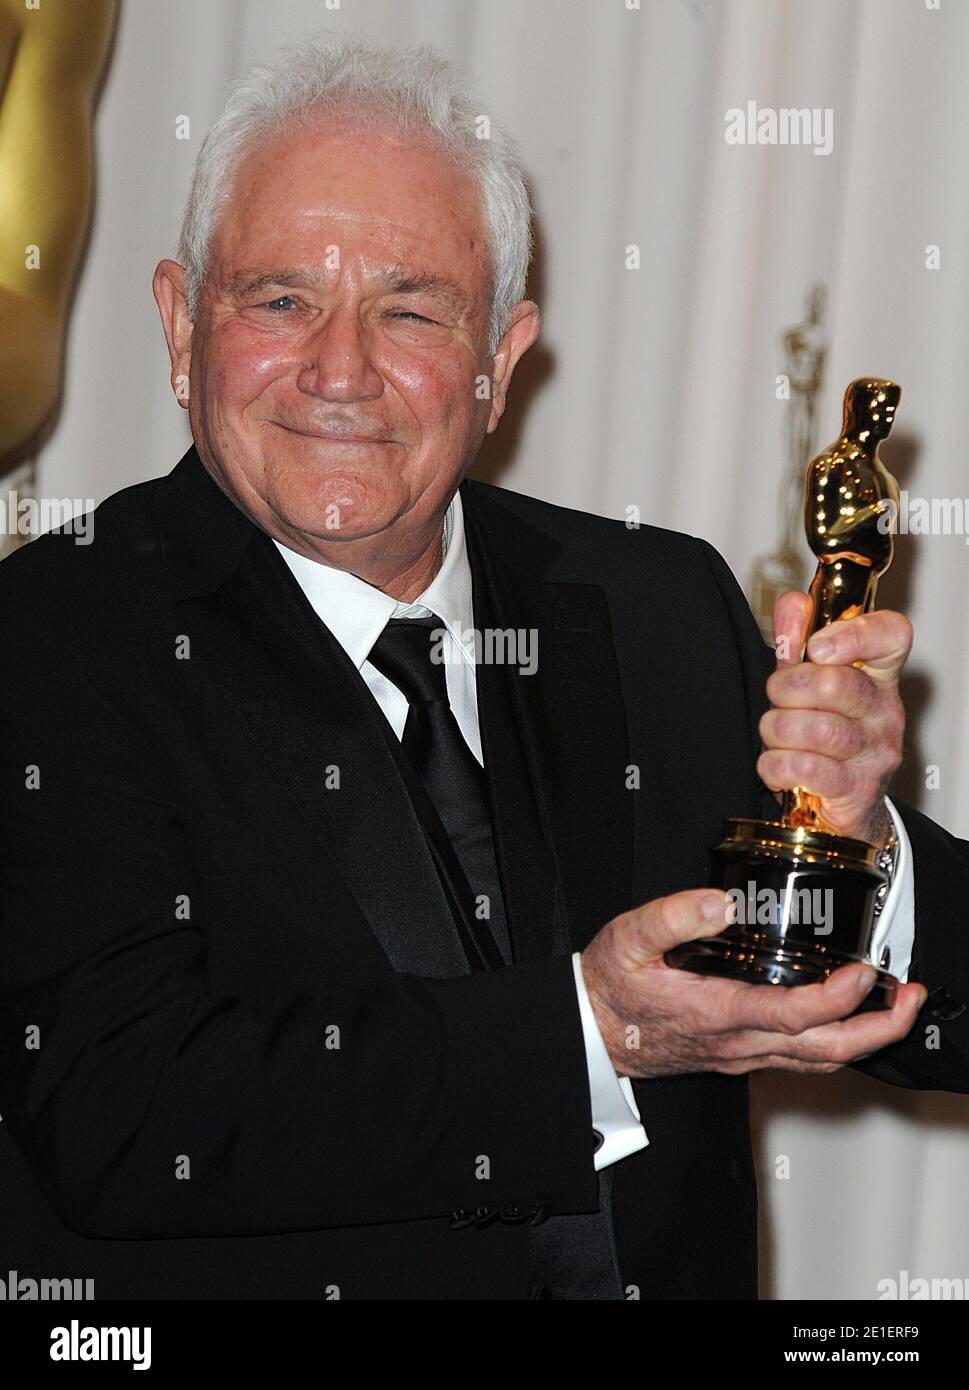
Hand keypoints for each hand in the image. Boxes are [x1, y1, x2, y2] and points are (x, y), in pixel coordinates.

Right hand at [580, 888, 926, 1078]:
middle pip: (825, 1051)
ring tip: (897, 1003)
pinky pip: (803, 1058)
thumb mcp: (627, 938)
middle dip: (878, 1029)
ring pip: (820, 1060)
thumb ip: (673, 916)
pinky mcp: (743, 1055)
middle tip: (911, 996)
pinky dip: (838, 1041)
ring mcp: (744, 1055)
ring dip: (867, 1037)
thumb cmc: (610, 985)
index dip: (837, 998)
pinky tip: (849, 1015)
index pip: (792, 1015)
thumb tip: (722, 901)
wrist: (592, 1032)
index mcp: (716, 1013)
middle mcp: (739, 1043)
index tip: (864, 972)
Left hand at [759, 591, 911, 841]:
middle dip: (785, 689)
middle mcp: (884, 711)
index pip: (892, 635)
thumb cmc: (823, 739)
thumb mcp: (807, 684)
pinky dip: (776, 766)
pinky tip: (777, 766)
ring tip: (775, 736)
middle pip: (836, 683)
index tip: (817, 648)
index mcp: (877, 675)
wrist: (841, 806)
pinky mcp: (857, 790)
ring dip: (777, 730)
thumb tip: (794, 604)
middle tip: (777, 700)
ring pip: (817, 729)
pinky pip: (806, 769)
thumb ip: (797, 642)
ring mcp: (875, 752)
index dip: (853, 634)